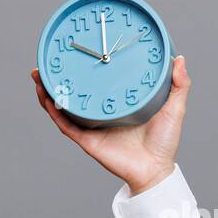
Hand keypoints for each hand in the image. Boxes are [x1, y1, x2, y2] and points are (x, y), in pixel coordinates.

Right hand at [32, 55, 189, 194]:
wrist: (157, 169)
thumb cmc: (165, 141)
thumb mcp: (174, 107)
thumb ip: (179, 83)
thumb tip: (178, 57)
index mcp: (116, 103)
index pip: (97, 82)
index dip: (84, 67)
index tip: (78, 49)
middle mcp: (101, 113)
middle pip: (73, 92)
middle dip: (57, 76)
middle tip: (48, 58)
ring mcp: (92, 126)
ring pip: (63, 106)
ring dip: (47, 91)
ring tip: (38, 74)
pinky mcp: (88, 140)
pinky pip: (66, 124)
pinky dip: (55, 112)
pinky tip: (47, 97)